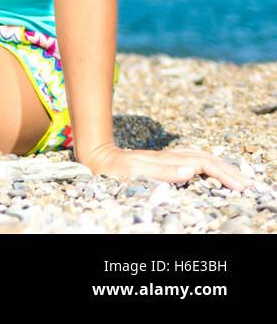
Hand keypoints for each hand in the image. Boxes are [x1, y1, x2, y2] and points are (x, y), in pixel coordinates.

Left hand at [78, 141, 255, 189]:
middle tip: (248, 183)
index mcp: (167, 160)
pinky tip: (210, 170)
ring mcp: (166, 159)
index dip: (222, 173)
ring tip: (237, 177)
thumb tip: (191, 169)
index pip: (202, 163)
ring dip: (219, 167)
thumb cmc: (113, 169)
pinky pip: (191, 161)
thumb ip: (163, 171)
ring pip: (199, 158)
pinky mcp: (161, 163)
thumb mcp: (135, 172)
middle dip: (227, 170)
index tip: (239, 185)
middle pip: (204, 160)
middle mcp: (169, 158)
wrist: (96, 156)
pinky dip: (206, 165)